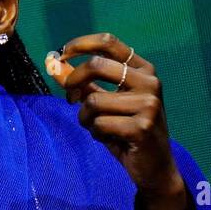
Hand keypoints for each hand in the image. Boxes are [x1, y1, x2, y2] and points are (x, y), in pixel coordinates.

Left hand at [45, 34, 186, 209]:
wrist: (154, 166)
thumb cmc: (127, 132)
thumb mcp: (107, 104)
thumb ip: (86, 85)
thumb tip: (56, 66)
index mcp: (144, 70)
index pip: (109, 42)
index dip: (80, 44)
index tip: (61, 53)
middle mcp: (150, 81)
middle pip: (96, 66)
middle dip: (73, 81)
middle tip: (69, 98)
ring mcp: (149, 103)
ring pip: (93, 100)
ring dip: (86, 117)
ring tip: (98, 127)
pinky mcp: (142, 126)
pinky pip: (99, 123)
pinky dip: (96, 133)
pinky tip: (109, 138)